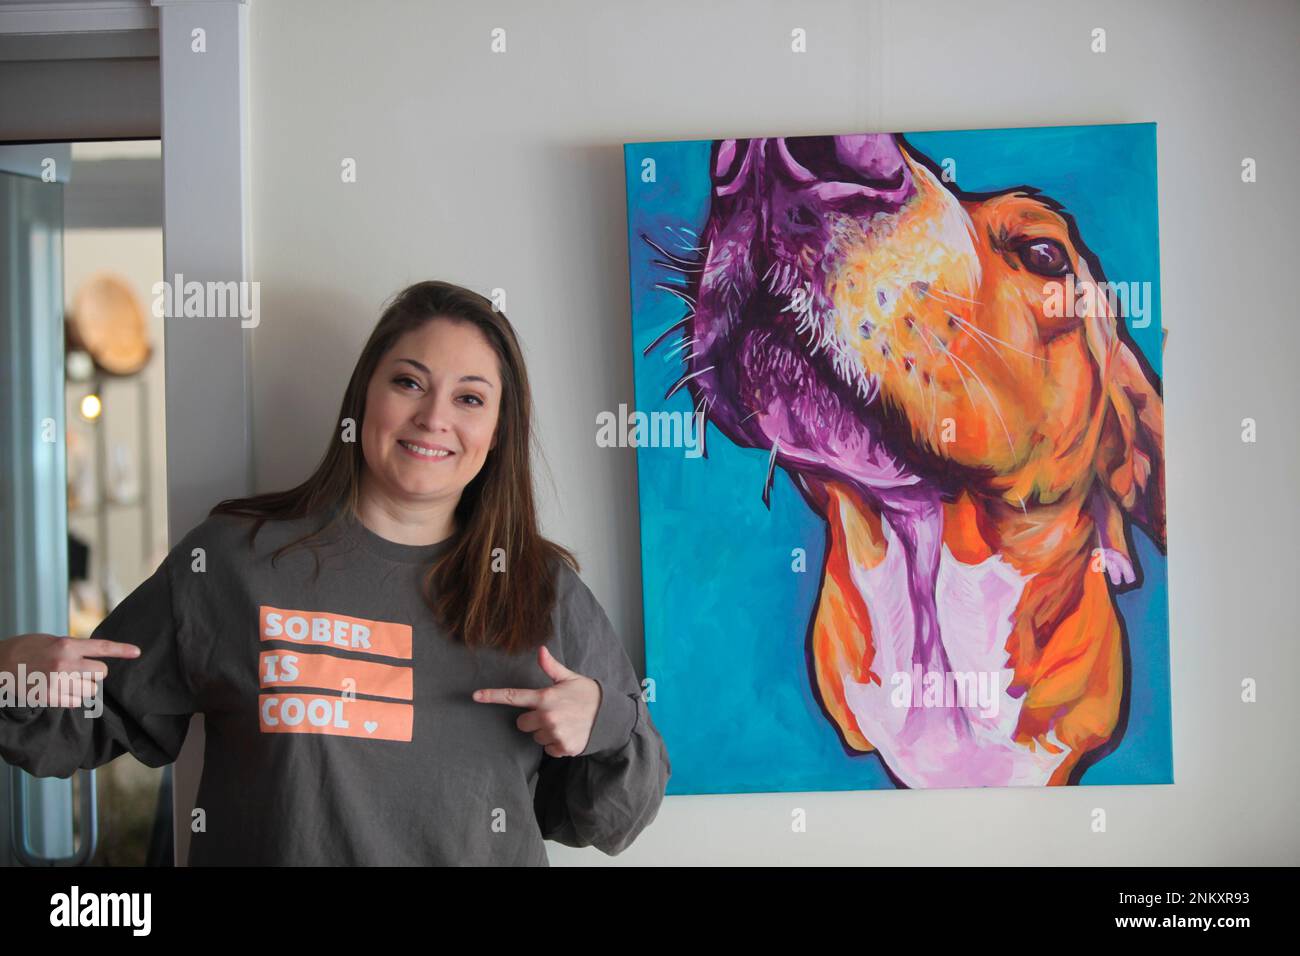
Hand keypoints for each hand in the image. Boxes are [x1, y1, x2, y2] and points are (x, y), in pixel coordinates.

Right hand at [0, 634, 139, 706]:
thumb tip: (95, 655)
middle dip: (94, 673)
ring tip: (67, 681)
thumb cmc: (26, 649)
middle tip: (79, 671)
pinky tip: (59, 690)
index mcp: (66, 645)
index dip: (122, 650)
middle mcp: (65, 663)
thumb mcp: (51, 641)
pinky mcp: (50, 697)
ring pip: (91, 689)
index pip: (102, 647)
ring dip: (84, 687)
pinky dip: (72, 698)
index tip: (137, 652)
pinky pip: (76, 702)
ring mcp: (58, 682)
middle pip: (101, 672)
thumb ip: (74, 647)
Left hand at [472, 646, 600, 756]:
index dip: (492, 696)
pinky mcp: (562, 748)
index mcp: (545, 697)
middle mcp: (547, 716)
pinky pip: (548, 748)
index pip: (513, 697)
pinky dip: (556, 743)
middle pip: (522, 723)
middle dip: (532, 719)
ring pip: (535, 736)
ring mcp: (554, 734)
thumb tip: (540, 650)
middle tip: (550, 713)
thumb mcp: (569, 678)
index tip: (475, 696)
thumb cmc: (586, 694)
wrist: (609, 716)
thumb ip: (551, 667)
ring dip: (544, 732)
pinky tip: (568, 733)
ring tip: (562, 723)